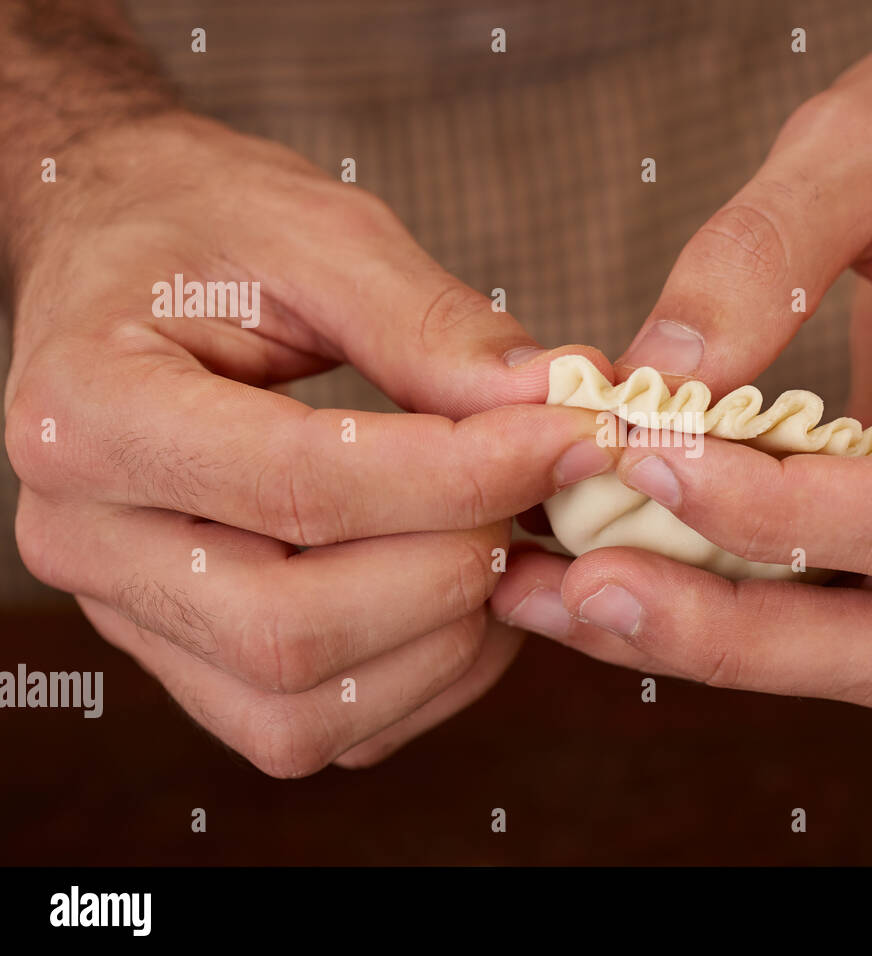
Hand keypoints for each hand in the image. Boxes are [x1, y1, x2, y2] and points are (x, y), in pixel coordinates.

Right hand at [3, 111, 615, 772]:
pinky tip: (469, 594)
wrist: (119, 257)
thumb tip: (554, 400)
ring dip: (447, 640)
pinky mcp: (187, 657)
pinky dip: (419, 681)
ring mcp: (128, 614)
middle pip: (291, 629)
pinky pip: (314, 728)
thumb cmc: (205, 230)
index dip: (462, 476)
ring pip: (302, 710)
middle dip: (454, 569)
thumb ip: (431, 323)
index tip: (573, 437)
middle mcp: (84, 537)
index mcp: (86, 409)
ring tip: (511, 537)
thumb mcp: (315, 233)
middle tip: (541, 489)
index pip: (300, 485)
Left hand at [493, 0, 871, 703]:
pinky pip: (846, 596)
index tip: (644, 456)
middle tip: (587, 595)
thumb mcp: (862, 141)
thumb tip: (655, 386)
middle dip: (737, 638)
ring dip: (723, 642)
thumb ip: (759, 255)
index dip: (778, 515)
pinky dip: (739, 598)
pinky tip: (632, 565)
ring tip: (574, 598)